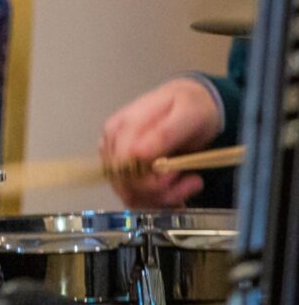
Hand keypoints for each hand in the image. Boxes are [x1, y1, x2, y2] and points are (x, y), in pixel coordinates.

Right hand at [99, 78, 222, 208]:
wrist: (191, 103)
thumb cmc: (191, 107)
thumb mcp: (187, 114)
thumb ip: (164, 133)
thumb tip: (137, 153)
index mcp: (121, 128)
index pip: (124, 167)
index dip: (151, 179)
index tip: (179, 173)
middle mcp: (112, 146)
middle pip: (126, 185)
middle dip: (162, 191)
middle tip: (192, 180)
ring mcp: (116, 161)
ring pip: (130, 196)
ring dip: (164, 198)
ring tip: (191, 183)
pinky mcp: (124, 174)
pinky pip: (135, 198)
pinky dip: (160, 201)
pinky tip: (179, 190)